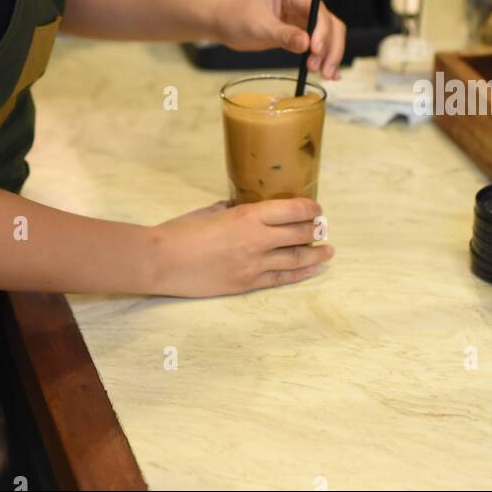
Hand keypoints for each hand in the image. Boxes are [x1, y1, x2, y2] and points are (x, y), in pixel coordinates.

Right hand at [149, 196, 334, 296]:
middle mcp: (256, 240)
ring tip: (329, 251)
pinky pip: (280, 279)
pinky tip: (312, 270)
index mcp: (247, 216)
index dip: (309, 208)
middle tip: (323, 228)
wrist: (163, 261)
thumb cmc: (182, 231)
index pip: (291, 210)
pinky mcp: (246, 284)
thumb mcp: (211, 210)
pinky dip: (300, 274)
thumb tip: (247, 207)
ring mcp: (253, 265)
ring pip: (295, 258)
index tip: (317, 208)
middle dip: (315, 230)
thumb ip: (234, 208)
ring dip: (315, 254)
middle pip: (299, 234)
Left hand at [212, 0, 346, 80]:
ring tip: (324, 74)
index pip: (316, 8)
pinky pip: (320, 39)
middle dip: (328, 46)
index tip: (316, 51)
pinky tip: (330, 71)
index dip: (321, 31)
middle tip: (322, 70)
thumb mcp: (258, 28)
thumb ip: (283, 35)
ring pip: (329, 32)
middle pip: (328, 21)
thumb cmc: (236, 18)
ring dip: (329, 53)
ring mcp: (304, 9)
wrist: (225, 21)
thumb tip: (307, 45)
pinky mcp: (303, 23)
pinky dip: (325, 55)